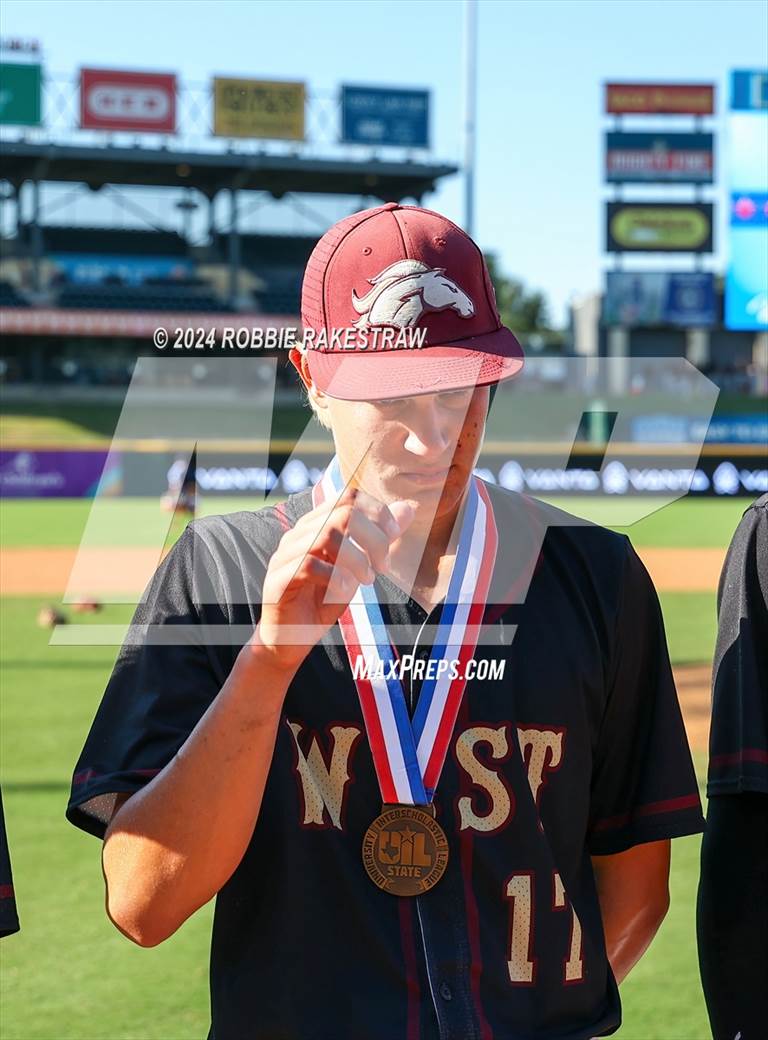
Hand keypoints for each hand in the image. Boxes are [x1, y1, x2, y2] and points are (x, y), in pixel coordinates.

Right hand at [253, 487, 415, 669]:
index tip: (393, 538)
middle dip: (374, 539)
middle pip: (343, 513)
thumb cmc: (323, 600)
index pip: (348, 496)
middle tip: (382, 566)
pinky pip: (309, 565)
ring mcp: (285, 555)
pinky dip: (336, 577)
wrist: (290, 638)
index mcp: (316, 525)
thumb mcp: (359, 568)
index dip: (377, 512)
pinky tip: (344, 591)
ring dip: (357, 559)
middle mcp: (298, 534)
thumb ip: (379, 539)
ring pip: (326, 535)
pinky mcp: (278, 580)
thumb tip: (408, 509)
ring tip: (366, 580)